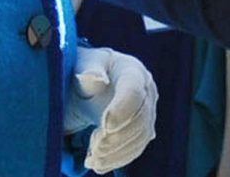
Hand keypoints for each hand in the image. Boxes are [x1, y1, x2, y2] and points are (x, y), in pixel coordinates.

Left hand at [64, 45, 157, 173]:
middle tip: (95, 149)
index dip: (122, 110)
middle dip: (118, 137)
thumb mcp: (82, 64)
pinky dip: (117, 159)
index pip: (134, 92)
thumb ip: (88, 69)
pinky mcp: (142, 131)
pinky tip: (99, 164)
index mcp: (132, 70)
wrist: (90, 85)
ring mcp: (147, 112)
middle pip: (141, 118)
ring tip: (93, 160)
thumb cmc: (84, 70)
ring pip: (140, 138)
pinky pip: (135, 149)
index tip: (104, 126)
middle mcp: (146, 91)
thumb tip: (95, 78)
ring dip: (117, 152)